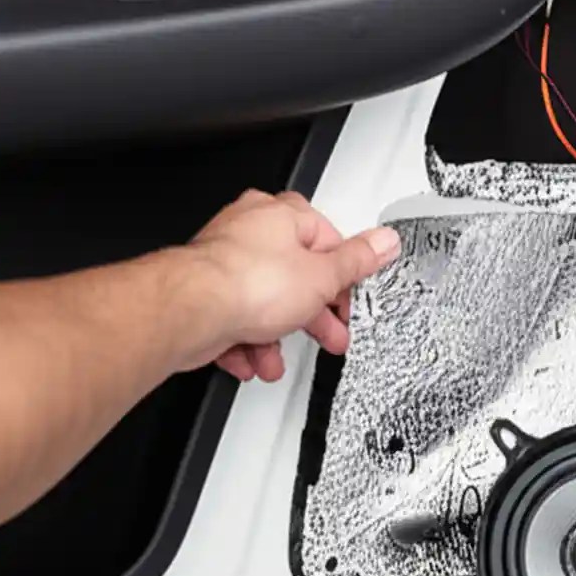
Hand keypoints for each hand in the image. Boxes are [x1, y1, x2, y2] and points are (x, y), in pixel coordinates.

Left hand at [183, 189, 400, 381]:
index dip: (342, 274)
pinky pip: (233, 319)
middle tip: (328, 333)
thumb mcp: (323, 276)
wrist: (190, 312)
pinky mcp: (202, 293)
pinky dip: (245, 343)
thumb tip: (384, 242)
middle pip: (295, 275)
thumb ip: (358, 261)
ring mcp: (222, 262)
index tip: (349, 296)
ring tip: (279, 357)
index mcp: (281, 215)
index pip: (326, 239)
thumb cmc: (248, 283)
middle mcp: (249, 231)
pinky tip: (253, 360)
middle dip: (311, 314)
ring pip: (262, 302)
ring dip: (275, 336)